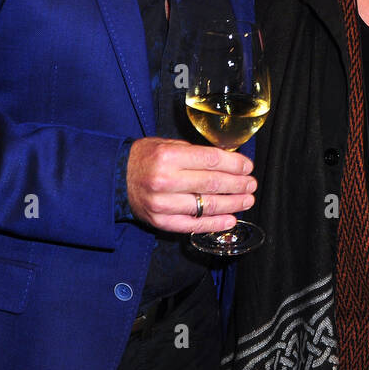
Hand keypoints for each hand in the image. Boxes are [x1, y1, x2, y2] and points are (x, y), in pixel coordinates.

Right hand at [126, 137, 255, 233]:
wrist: (116, 178)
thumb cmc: (146, 158)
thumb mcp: (169, 145)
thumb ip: (196, 153)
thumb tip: (229, 160)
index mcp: (168, 157)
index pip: (211, 161)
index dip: (235, 164)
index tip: (248, 167)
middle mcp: (165, 181)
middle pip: (212, 183)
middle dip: (238, 184)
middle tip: (252, 184)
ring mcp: (162, 204)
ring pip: (206, 206)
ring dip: (232, 204)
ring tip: (247, 200)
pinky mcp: (161, 221)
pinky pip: (193, 225)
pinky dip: (214, 223)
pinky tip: (230, 219)